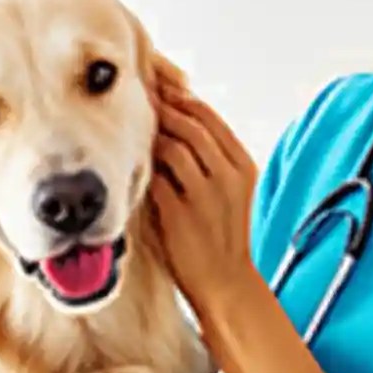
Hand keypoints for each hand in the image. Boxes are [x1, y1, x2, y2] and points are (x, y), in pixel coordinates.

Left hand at [149, 85, 261, 317]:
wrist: (225, 283)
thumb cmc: (220, 235)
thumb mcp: (228, 191)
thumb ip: (210, 160)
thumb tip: (175, 122)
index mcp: (242, 165)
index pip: (209, 117)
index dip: (181, 99)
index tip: (159, 89)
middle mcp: (228, 175)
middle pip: (191, 124)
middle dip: (162, 107)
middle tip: (137, 97)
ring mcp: (206, 193)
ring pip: (174, 146)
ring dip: (151, 134)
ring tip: (131, 128)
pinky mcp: (180, 212)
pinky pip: (157, 176)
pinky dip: (144, 165)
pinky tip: (130, 162)